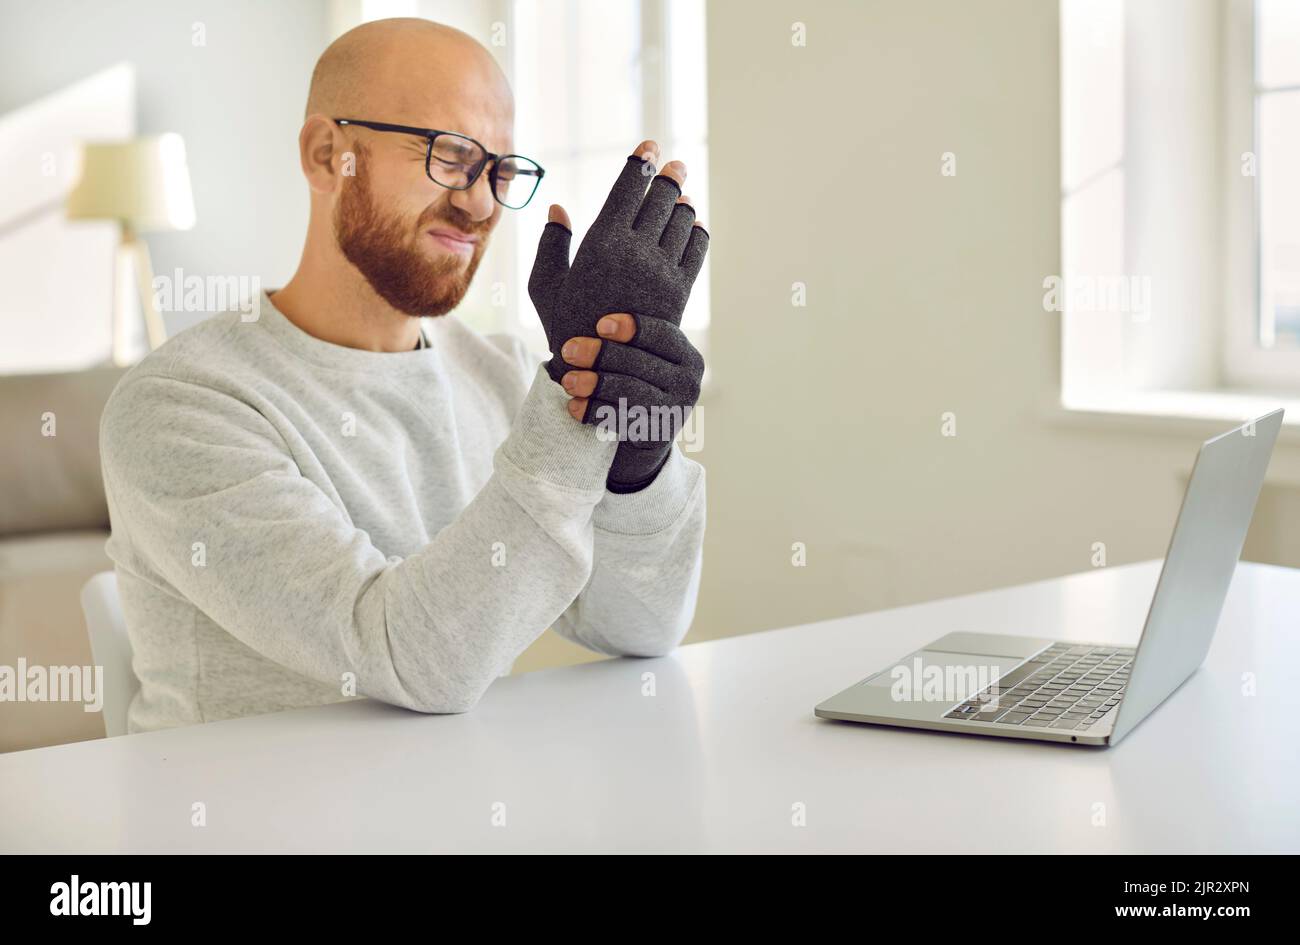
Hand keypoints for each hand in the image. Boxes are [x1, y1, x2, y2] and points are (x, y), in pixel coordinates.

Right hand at [528, 140, 708, 490]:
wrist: (601, 372)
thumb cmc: (566, 325)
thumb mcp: (545, 285)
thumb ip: (551, 243)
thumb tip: (558, 207)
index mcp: (601, 243)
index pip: (629, 188)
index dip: (642, 162)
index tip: (649, 148)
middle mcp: (636, 252)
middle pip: (661, 199)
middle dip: (670, 177)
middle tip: (674, 166)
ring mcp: (662, 272)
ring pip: (682, 221)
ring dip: (683, 202)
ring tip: (682, 193)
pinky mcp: (680, 292)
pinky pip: (695, 250)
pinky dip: (696, 231)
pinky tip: (693, 223)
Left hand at [558, 309, 703, 490]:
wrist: (646, 434)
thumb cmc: (636, 380)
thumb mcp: (644, 356)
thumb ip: (630, 334)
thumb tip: (596, 293)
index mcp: (687, 356)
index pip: (662, 335)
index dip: (631, 328)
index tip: (599, 324)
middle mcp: (688, 383)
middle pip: (640, 363)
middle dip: (600, 355)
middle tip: (568, 350)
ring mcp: (674, 411)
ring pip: (630, 392)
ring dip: (594, 385)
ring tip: (566, 381)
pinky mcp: (656, 434)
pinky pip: (621, 420)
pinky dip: (594, 412)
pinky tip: (573, 406)